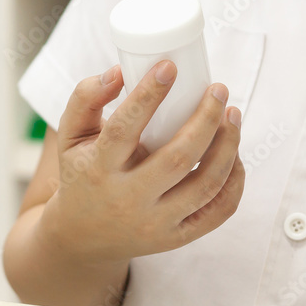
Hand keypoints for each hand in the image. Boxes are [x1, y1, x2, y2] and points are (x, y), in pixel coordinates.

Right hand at [40, 61, 244, 264]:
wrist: (82, 237)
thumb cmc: (81, 175)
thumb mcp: (70, 137)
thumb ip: (86, 99)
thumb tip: (119, 72)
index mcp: (99, 169)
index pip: (124, 128)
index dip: (148, 95)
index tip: (169, 68)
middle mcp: (128, 199)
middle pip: (178, 157)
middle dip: (206, 119)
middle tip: (218, 89)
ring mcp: (155, 222)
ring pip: (206, 184)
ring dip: (228, 146)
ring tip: (232, 115)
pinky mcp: (176, 237)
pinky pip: (219, 211)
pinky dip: (234, 181)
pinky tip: (235, 156)